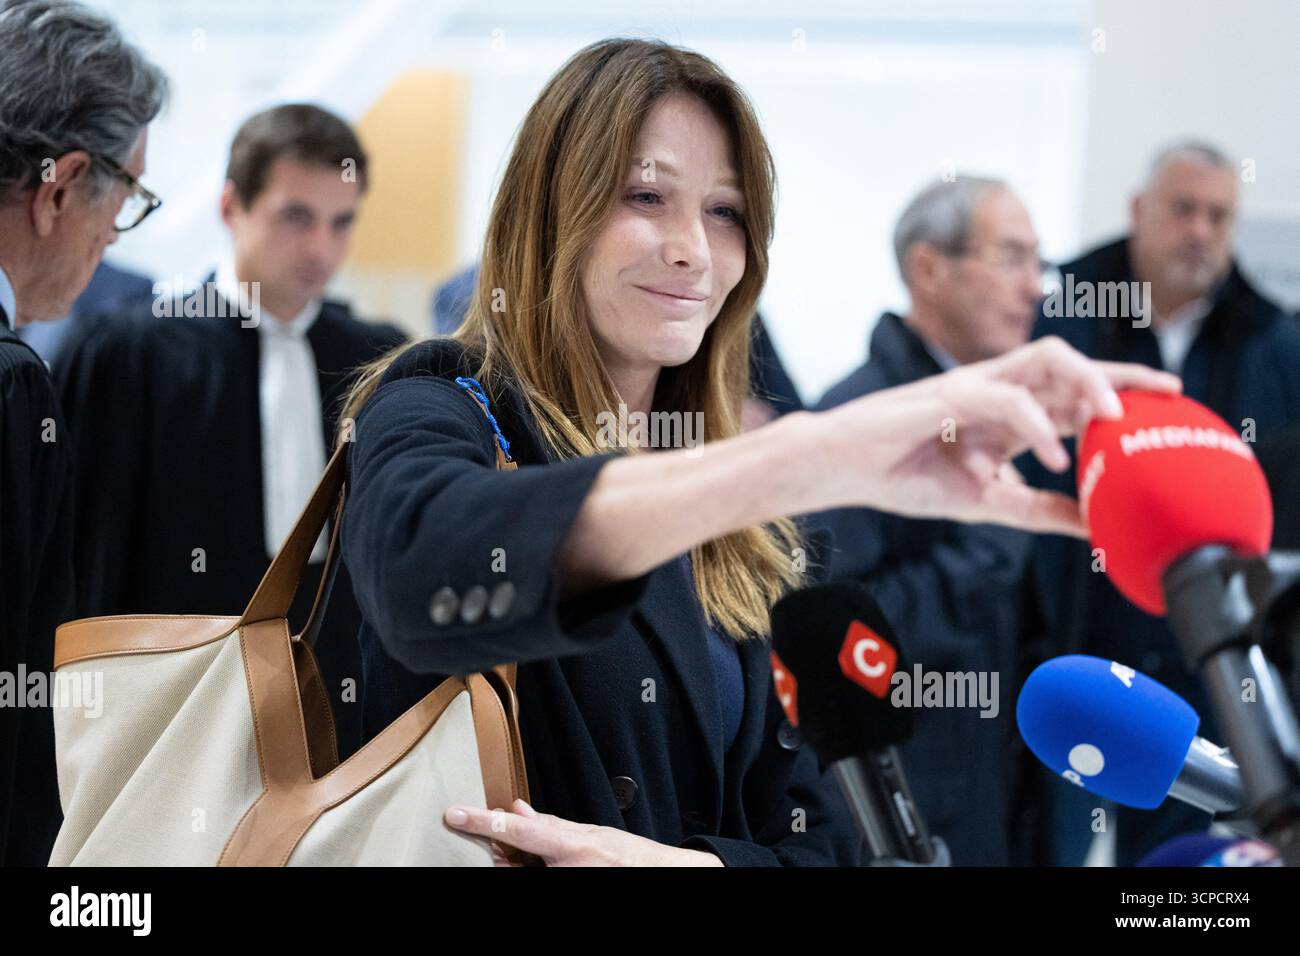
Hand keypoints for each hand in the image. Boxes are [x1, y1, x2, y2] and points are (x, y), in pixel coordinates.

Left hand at [444, 799, 723, 866]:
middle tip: (518, 847)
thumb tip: (518, 810)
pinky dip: (536, 870)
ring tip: (557, 860)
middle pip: (511, 860)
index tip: (456, 814)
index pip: (516, 831)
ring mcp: (561, 883)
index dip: (483, 821)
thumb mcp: (593, 833)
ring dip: (524, 865)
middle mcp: (562, 871)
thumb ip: (552, 824)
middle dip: (505, 850)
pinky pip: (535, 879)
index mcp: (571, 847)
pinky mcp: (560, 891)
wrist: (659, 877)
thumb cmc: (630, 858)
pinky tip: (552, 866)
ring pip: (521, 873)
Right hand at [815, 336, 1181, 536]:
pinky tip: (1052, 461)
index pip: (1073, 393)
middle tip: (1168, 390)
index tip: (1168, 404)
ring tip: (1113, 417)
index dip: (1122, 394)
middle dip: (1122, 372)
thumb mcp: (986, 501)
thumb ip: (1038, 508)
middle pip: (1071, 364)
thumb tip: (1094, 525)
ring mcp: (974, 388)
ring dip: (1085, 381)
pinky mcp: (947, 396)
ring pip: (1044, 359)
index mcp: (1007, 413)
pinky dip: (1033, 427)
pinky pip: (1003, 399)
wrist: (845, 468)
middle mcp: (998, 391)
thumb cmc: (905, 476)